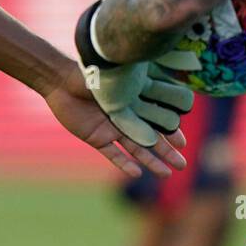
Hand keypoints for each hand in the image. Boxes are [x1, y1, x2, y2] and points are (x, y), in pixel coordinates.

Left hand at [43, 60, 188, 178]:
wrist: (61, 81)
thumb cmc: (91, 72)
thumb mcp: (119, 75)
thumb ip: (139, 81)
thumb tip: (166, 73)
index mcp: (134, 101)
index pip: (158, 119)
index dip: (170, 131)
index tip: (183, 143)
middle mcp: (126, 116)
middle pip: (151, 137)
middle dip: (166, 151)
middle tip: (182, 164)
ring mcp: (112, 128)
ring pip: (135, 149)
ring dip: (151, 161)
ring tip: (166, 174)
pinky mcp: (96, 138)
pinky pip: (112, 154)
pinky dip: (124, 164)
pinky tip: (137, 173)